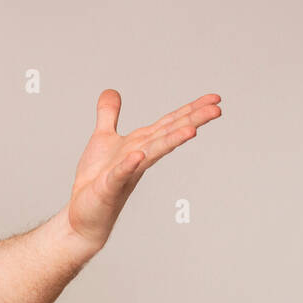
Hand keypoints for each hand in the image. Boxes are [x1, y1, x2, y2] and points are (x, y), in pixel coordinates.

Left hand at [66, 89, 221, 250]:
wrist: (84, 213)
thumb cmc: (97, 177)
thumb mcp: (102, 138)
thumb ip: (108, 114)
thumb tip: (111, 90)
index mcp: (141, 143)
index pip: (169, 123)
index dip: (190, 109)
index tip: (215, 98)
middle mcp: (140, 156)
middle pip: (168, 135)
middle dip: (192, 122)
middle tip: (218, 109)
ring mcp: (126, 172)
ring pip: (152, 153)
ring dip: (171, 142)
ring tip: (192, 130)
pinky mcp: (109, 187)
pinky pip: (119, 174)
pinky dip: (128, 164)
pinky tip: (138, 156)